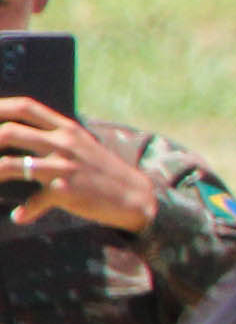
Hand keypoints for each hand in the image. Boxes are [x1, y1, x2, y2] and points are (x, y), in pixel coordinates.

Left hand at [0, 99, 155, 235]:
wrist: (136, 197)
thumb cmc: (104, 172)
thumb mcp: (82, 146)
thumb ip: (54, 138)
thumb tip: (22, 138)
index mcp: (67, 129)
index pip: (26, 108)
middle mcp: (64, 143)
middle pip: (11, 132)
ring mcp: (64, 167)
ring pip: (11, 165)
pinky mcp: (67, 191)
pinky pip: (34, 202)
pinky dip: (25, 212)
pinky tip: (20, 216)